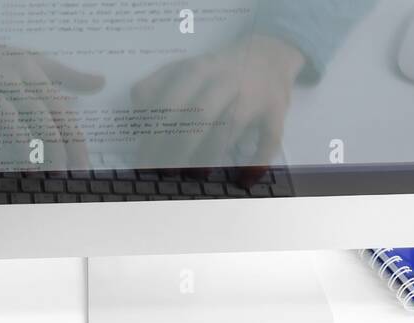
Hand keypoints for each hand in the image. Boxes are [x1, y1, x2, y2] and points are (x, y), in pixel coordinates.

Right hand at [0, 20, 104, 171]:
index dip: (72, 136)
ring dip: (23, 146)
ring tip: (36, 172)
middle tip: (63, 174)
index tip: (82, 164)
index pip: (57, 107)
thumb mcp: (31, 60)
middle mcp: (8, 80)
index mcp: (29, 71)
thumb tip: (100, 82)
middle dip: (53, 145)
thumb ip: (66, 75)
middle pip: (37, 113)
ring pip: (8, 119)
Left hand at [131, 33, 304, 171]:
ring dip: (212, 153)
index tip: (143, 161)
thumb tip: (136, 108)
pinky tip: (244, 180)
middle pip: (200, 114)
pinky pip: (270, 138)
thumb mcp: (185, 67)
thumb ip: (156, 83)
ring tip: (193, 178)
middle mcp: (226, 80)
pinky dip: (259, 160)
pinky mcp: (276, 111)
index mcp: (198, 70)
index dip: (155, 133)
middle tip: (163, 174)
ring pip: (232, 125)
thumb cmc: (218, 70)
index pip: (171, 102)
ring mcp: (254, 95)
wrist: (269, 52)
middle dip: (178, 147)